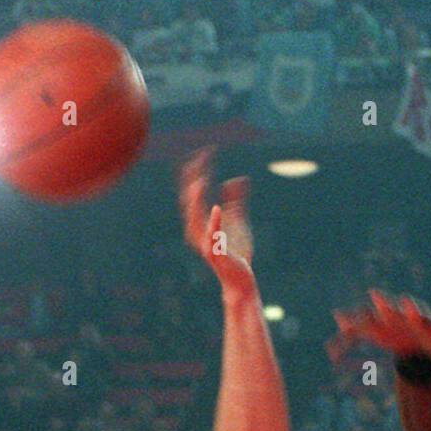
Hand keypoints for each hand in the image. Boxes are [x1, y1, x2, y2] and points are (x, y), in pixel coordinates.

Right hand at [180, 148, 253, 295]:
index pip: (194, 192)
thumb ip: (236, 200)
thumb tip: (239, 179)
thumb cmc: (237, 252)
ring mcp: (205, 242)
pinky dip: (213, 223)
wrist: (241, 279)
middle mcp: (198, 231)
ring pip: (194, 218)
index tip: (206, 152)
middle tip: (198, 160)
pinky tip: (217, 208)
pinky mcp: (216, 253)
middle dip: (192, 180)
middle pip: (189, 201)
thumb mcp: (239, 220)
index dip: (198, 171)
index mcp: (202, 221)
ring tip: (200, 180)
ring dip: (196, 199)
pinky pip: (211, 237)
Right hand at [330, 290, 430, 364]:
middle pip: (392, 311)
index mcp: (419, 319)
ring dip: (358, 321)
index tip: (408, 306)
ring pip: (370, 321)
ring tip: (342, 320)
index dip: (414, 311)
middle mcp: (400, 317)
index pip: (418, 313)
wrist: (415, 343)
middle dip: (385, 307)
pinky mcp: (372, 334)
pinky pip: (357, 336)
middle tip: (377, 298)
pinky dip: (346, 341)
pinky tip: (333, 349)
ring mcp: (384, 324)